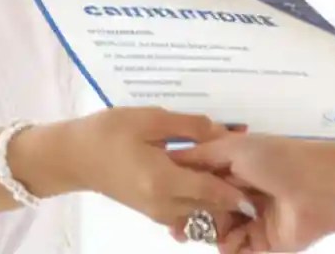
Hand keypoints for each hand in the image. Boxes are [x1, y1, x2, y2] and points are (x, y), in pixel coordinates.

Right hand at [12, 107, 253, 229]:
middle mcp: (164, 204)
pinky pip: (186, 215)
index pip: (213, 190)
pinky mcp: (153, 213)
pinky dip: (202, 204)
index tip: (260, 174)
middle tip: (254, 175)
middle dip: (233, 195)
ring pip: (201, 214)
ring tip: (235, 178)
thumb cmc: (109, 132)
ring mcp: (158, 212)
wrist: (73, 157)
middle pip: (211, 207)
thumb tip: (223, 131)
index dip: (239, 185)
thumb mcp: (151, 119)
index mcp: (164, 180)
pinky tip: (209, 182)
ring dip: (219, 201)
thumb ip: (189, 126)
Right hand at [169, 134, 333, 252]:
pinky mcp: (263, 243)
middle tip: (178, 225)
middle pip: (207, 209)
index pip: (200, 182)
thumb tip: (171, 157)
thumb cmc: (274, 160)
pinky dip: (229, 247)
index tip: (162, 198)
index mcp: (235, 168)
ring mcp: (252, 220)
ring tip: (208, 231)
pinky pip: (237, 249)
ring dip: (209, 232)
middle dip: (192, 216)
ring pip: (219, 231)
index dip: (182, 191)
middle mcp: (241, 194)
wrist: (317, 187)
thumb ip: (201, 155)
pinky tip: (227, 242)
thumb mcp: (233, 147)